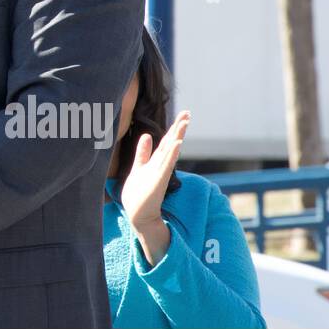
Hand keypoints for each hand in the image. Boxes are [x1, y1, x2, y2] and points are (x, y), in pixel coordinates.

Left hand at [120, 111, 189, 265]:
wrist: (140, 215)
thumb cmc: (139, 193)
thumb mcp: (139, 167)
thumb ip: (143, 152)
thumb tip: (148, 134)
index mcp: (157, 161)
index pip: (168, 141)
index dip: (175, 127)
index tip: (184, 114)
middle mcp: (161, 165)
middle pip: (171, 143)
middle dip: (179, 128)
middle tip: (188, 113)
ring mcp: (161, 172)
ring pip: (170, 151)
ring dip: (177, 137)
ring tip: (184, 123)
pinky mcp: (158, 181)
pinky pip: (166, 165)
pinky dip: (172, 154)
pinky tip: (177, 144)